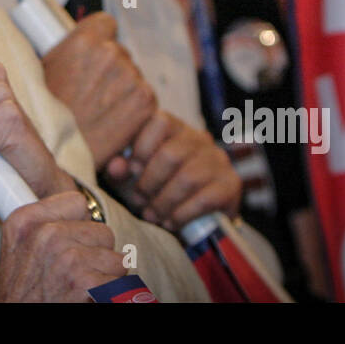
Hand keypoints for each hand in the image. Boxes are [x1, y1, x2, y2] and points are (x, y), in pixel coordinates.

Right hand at [0, 192, 124, 301]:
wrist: (13, 317)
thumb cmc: (18, 294)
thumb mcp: (16, 248)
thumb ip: (43, 222)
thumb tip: (80, 206)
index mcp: (26, 221)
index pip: (77, 201)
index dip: (80, 225)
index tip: (72, 243)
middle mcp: (46, 235)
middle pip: (103, 231)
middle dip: (97, 253)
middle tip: (76, 273)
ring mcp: (67, 258)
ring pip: (116, 258)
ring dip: (106, 276)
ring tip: (82, 287)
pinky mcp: (84, 282)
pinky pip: (119, 281)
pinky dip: (110, 294)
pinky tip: (88, 298)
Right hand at [41, 12, 156, 170]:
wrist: (58, 154)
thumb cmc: (45, 114)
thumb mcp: (45, 70)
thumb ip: (70, 50)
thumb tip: (80, 42)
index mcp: (85, 41)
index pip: (106, 23)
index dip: (100, 39)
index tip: (94, 55)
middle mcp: (111, 54)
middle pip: (120, 52)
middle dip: (110, 69)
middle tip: (93, 92)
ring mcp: (130, 77)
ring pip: (133, 75)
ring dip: (122, 89)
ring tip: (101, 110)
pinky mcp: (145, 102)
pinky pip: (145, 97)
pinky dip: (134, 109)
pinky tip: (115, 121)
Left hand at [113, 112, 241, 231]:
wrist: (198, 216)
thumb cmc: (159, 187)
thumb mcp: (135, 176)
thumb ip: (122, 169)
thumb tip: (113, 166)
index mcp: (174, 127)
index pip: (159, 121)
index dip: (142, 146)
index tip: (132, 170)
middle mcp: (199, 139)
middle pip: (171, 154)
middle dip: (150, 182)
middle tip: (139, 201)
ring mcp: (218, 160)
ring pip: (188, 178)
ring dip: (164, 202)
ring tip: (151, 216)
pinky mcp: (231, 184)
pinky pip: (205, 199)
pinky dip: (182, 214)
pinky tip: (170, 222)